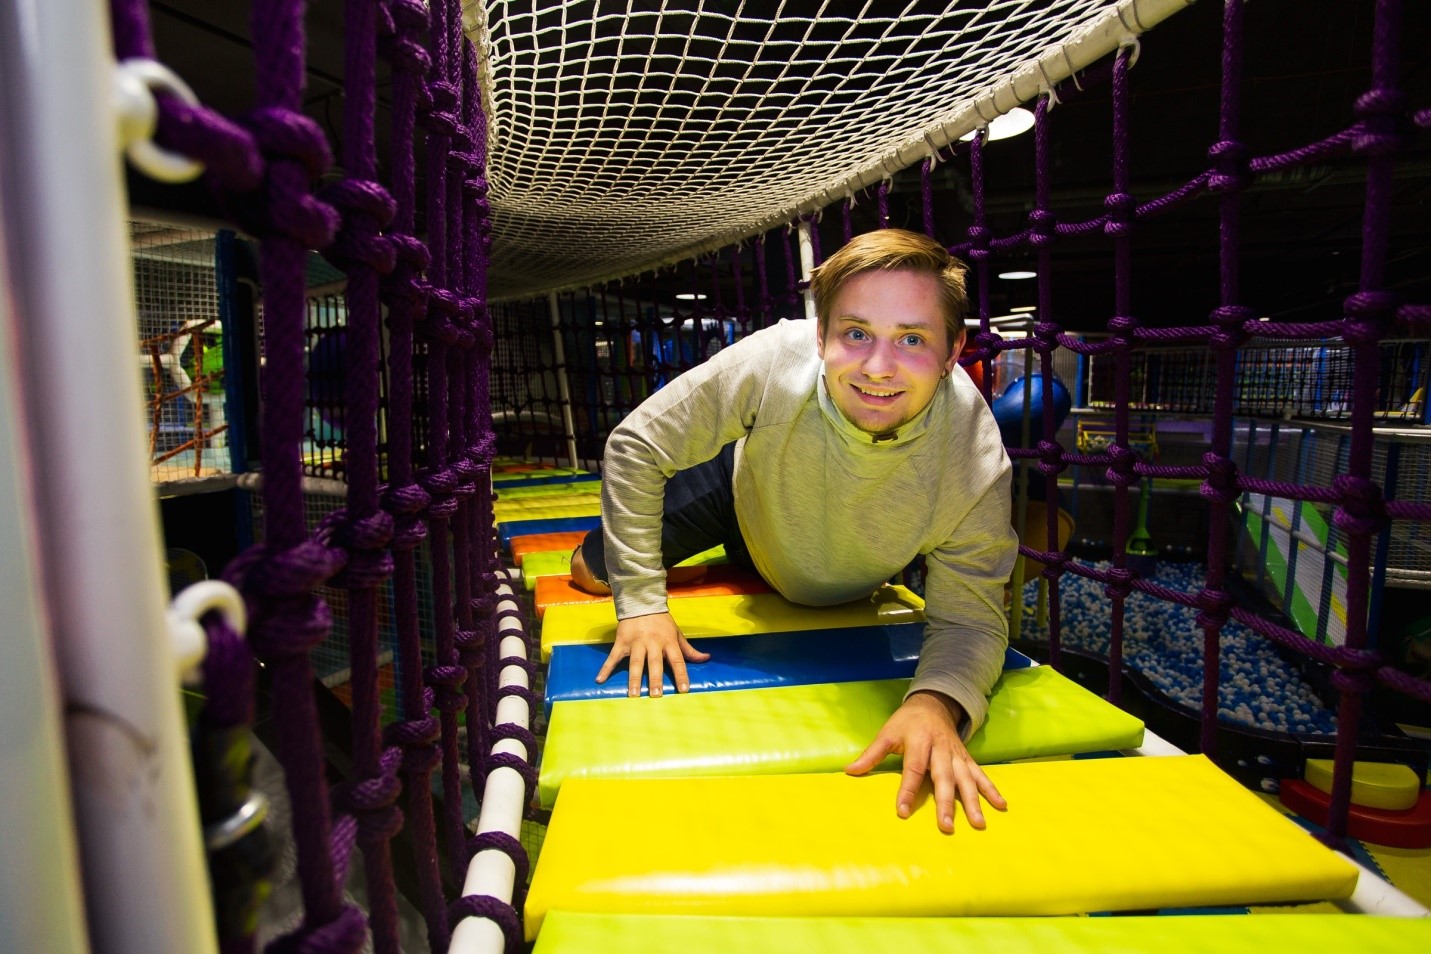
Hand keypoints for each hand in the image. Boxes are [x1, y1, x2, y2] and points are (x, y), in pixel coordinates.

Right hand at [594, 611, 709, 697]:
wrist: (641, 602)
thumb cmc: (662, 622)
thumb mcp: (677, 633)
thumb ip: (689, 649)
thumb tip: (706, 658)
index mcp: (668, 641)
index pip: (677, 660)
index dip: (681, 675)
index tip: (683, 690)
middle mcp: (652, 643)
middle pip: (655, 663)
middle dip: (656, 679)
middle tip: (656, 695)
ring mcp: (636, 642)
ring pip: (635, 662)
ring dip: (634, 678)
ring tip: (634, 694)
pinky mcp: (621, 642)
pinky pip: (613, 657)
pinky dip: (606, 668)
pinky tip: (600, 680)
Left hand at [845, 690, 1006, 833]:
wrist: (933, 704)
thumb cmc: (906, 722)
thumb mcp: (887, 733)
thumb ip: (872, 754)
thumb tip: (850, 771)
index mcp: (919, 741)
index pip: (913, 768)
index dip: (907, 789)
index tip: (902, 811)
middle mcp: (941, 749)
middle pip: (943, 777)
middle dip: (946, 802)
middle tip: (946, 826)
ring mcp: (956, 755)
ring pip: (966, 779)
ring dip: (973, 801)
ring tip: (978, 824)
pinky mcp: (966, 759)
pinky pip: (980, 774)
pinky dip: (991, 790)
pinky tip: (1001, 805)